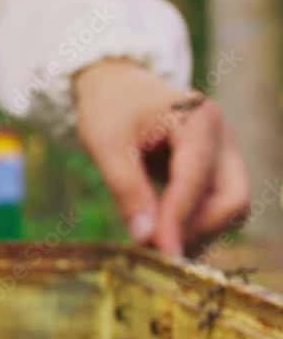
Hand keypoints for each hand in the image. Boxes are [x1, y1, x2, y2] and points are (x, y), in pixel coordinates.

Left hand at [74, 60, 249, 255]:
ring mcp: (224, 152)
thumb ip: (126, 189)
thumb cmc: (109, 108)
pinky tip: (165, 233)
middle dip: (199, 229)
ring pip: (231, 206)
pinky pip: (218, 204)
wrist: (117, 85)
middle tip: (157, 249)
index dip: (180, 221)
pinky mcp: (216, 168)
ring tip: (157, 244)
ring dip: (199, 231)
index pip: (196, 180)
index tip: (162, 253)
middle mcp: (222, 136)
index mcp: (198, 119)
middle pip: (233, 198)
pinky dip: (195, 223)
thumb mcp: (105, 144)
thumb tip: (146, 239)